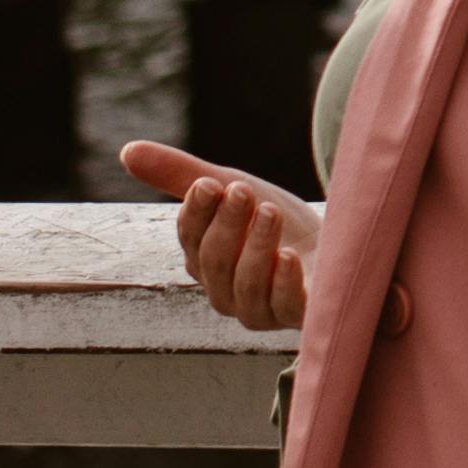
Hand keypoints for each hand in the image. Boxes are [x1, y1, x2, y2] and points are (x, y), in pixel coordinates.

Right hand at [124, 138, 313, 332]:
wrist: (341, 240)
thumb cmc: (279, 220)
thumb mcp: (235, 188)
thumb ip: (182, 174)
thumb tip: (126, 150)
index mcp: (205, 261)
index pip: (189, 239)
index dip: (196, 213)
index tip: (211, 184)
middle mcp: (226, 292)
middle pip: (214, 261)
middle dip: (227, 223)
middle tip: (244, 191)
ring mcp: (260, 310)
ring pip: (244, 283)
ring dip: (255, 244)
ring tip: (271, 212)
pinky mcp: (296, 317)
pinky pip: (281, 306)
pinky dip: (282, 281)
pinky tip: (289, 257)